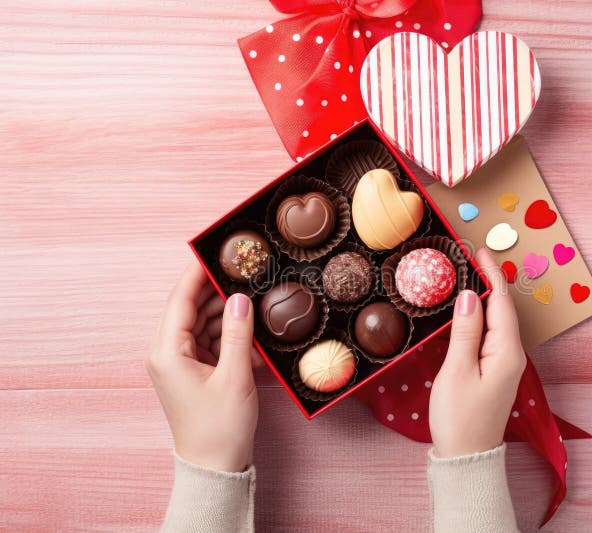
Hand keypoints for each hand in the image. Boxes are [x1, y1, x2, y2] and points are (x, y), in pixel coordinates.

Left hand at [147, 261, 260, 471]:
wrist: (215, 467)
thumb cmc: (219, 428)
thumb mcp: (235, 377)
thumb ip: (238, 334)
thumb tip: (240, 299)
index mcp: (167, 351)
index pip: (180, 299)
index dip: (197, 272)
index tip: (214, 250)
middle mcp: (167, 353)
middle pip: (191, 308)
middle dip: (218, 292)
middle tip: (244, 273)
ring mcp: (179, 363)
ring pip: (203, 324)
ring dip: (228, 316)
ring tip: (255, 302)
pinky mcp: (193, 372)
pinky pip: (211, 343)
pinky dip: (230, 338)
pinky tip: (253, 336)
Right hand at [429, 248, 526, 457]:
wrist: (467, 459)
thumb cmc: (458, 419)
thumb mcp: (457, 371)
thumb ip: (465, 331)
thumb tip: (469, 296)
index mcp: (506, 353)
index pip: (501, 303)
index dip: (490, 273)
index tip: (479, 250)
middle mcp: (512, 356)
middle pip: (503, 309)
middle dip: (489, 280)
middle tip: (471, 256)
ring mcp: (505, 365)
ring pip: (497, 321)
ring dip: (485, 297)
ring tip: (470, 274)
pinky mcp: (495, 372)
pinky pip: (491, 335)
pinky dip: (481, 317)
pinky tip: (469, 310)